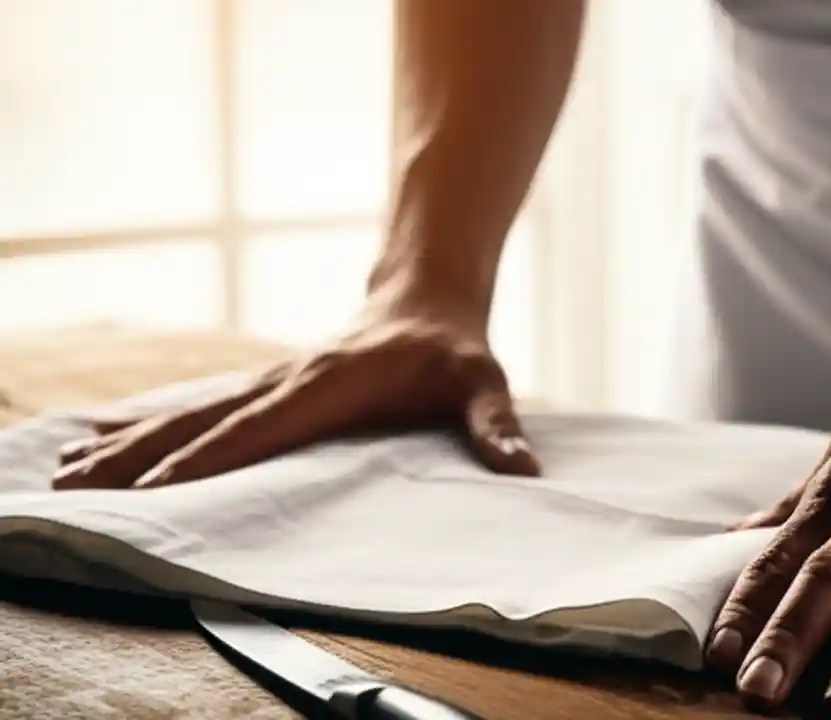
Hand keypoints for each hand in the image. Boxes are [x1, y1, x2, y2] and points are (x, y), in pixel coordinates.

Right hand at [52, 314, 537, 489]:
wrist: (426, 298)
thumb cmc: (451, 350)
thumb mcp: (482, 383)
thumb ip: (495, 425)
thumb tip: (523, 468)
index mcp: (332, 382)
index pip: (264, 426)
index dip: (213, 457)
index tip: (158, 487)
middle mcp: (288, 378)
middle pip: (205, 420)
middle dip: (142, 454)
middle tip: (79, 486)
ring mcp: (268, 379)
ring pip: (188, 412)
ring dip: (127, 440)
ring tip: (67, 469)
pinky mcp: (263, 385)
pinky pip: (196, 408)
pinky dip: (144, 424)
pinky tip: (101, 439)